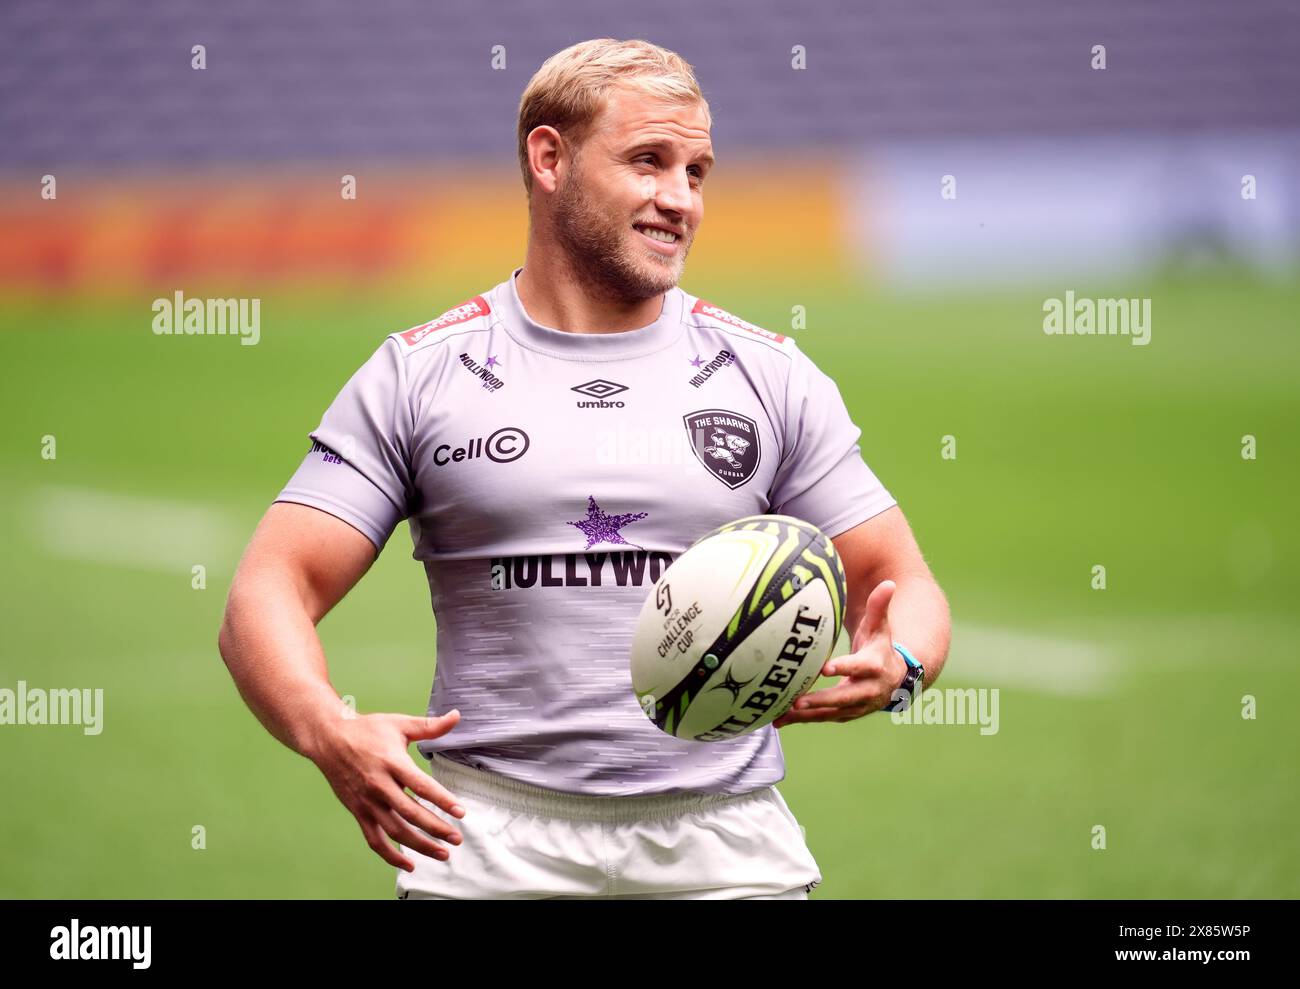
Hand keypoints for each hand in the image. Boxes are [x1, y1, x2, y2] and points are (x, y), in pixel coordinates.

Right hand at [310, 709, 465, 871]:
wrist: (328, 738)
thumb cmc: (366, 730)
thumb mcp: (399, 723)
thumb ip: (430, 726)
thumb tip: (456, 717)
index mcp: (392, 762)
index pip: (421, 786)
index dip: (442, 800)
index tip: (460, 812)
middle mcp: (379, 785)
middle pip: (410, 813)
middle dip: (436, 828)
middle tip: (457, 838)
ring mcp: (367, 802)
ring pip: (395, 831)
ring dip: (419, 845)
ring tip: (442, 853)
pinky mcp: (358, 812)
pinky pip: (375, 839)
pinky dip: (391, 855)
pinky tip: (410, 863)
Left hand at [773, 580, 905, 726]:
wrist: (896, 680)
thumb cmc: (880, 647)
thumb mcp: (881, 628)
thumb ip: (879, 607)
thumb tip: (889, 583)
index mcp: (874, 667)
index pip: (859, 667)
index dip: (844, 668)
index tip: (826, 668)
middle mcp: (867, 690)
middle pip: (843, 697)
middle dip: (821, 700)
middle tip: (798, 701)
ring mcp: (856, 706)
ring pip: (830, 713)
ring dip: (807, 715)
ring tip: (783, 713)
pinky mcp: (844, 715)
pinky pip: (822, 719)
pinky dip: (801, 721)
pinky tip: (778, 720)